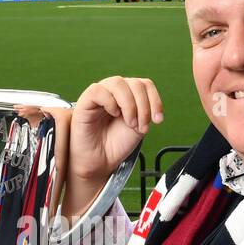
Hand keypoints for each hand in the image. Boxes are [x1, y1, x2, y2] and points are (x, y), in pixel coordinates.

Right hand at [17, 76, 163, 221]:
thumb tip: (150, 104)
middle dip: (144, 107)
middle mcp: (114, 91)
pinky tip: (113, 114)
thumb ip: (145, 112)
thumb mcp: (138, 127)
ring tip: (130, 123)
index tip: (158, 120)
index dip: (155, 100)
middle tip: (141, 127)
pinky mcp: (85, 101)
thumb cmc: (115, 144)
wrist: (99, 162)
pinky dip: (110, 102)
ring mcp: (100, 94)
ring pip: (118, 83)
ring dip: (129, 104)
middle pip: (135, 83)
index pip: (145, 85)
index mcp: (128, 95)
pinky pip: (98, 91)